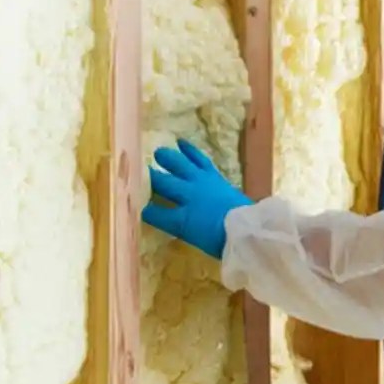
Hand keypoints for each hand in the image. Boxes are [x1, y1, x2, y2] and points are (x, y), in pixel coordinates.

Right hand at [143, 139, 252, 258]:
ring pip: (179, 165)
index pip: (155, 214)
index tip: (135, 206)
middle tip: (137, 172)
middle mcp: (188, 198)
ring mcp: (201, 183)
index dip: (144, 210)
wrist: (248, 229)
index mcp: (181, 221)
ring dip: (167, 158)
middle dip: (149, 178)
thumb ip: (178, 226)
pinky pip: (198, 159)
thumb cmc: (222, 241)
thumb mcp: (194, 239)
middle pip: (163, 184)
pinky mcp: (213, 176)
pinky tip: (180, 142)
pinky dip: (189, 150)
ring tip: (158, 152)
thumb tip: (167, 218)